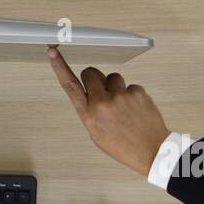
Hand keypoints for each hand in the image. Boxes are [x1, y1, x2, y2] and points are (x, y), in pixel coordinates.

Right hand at [48, 47, 170, 177]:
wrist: (150, 150)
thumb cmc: (121, 145)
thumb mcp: (96, 133)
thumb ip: (90, 111)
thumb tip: (92, 93)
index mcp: (88, 115)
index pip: (70, 86)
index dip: (60, 67)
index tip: (53, 52)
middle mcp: (102, 103)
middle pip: (90, 73)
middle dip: (94, 78)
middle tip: (101, 90)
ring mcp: (121, 96)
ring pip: (112, 77)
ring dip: (115, 86)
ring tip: (122, 105)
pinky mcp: (137, 92)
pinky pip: (130, 85)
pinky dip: (132, 94)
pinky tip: (135, 108)